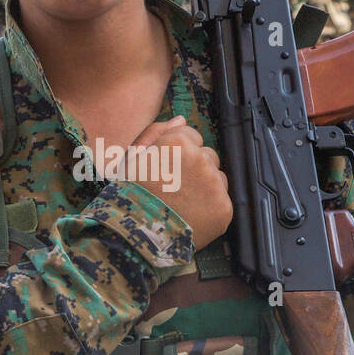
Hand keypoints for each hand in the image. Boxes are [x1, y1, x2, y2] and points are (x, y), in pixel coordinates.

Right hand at [122, 115, 231, 250]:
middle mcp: (201, 159)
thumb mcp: (133, 158)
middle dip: (195, 169)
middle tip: (175, 188)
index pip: (192, 136)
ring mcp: (215, 184)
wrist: (136, 236)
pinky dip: (210, 209)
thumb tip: (181, 118)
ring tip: (183, 204)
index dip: (178, 154)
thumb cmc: (130, 196)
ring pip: (217, 178)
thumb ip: (157, 132)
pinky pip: (222, 201)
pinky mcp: (224, 208)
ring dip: (205, 187)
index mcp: (179, 142)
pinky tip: (191, 216)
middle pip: (208, 157)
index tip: (167, 169)